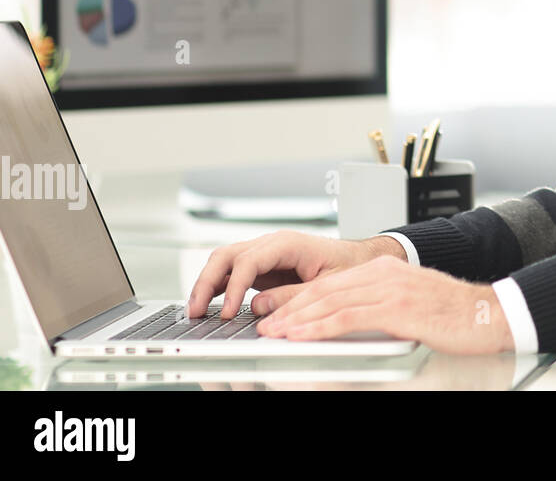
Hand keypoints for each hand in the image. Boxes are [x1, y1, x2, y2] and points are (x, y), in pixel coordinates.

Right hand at [188, 230, 403, 318]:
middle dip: (207, 281)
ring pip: (224, 261)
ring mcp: (264, 254)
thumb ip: (293, 295)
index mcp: (287, 243)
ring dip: (206, 283)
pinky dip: (217, 286)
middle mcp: (271, 244)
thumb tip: (258, 306)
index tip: (228, 312)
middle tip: (196, 310)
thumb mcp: (327, 284)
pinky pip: (231, 272)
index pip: (249, 261)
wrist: (360, 259)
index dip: (235, 287)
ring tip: (195, 310)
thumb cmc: (348, 266)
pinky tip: (207, 304)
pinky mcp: (262, 267)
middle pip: (227, 255)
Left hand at [254, 257, 514, 354]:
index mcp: (387, 270)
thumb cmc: (454, 314)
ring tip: (275, 331)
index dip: (301, 299)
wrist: (486, 314)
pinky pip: (347, 317)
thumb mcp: (412, 301)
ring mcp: (390, 289)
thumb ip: (383, 304)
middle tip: (266, 323)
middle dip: (291, 308)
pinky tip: (302, 335)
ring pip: (330, 301)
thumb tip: (353, 319)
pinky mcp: (396, 308)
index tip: (280, 313)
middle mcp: (385, 274)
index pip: (332, 283)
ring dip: (297, 319)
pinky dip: (319, 327)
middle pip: (325, 289)